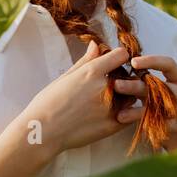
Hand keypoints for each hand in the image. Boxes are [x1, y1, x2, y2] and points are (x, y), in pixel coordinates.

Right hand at [21, 41, 135, 155]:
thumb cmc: (48, 103)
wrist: (43, 132)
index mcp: (92, 72)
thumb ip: (85, 61)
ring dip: (125, 95)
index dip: (118, 58)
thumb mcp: (65, 77)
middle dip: (122, 78)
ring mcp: (112, 107)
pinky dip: (129, 111)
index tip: (112, 64)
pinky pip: (133, 113)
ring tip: (108, 101)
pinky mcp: (114, 124)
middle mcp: (105, 88)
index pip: (121, 55)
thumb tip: (96, 44)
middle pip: (128, 75)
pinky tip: (116, 113)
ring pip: (132, 94)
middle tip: (109, 84)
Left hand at [113, 54, 176, 150]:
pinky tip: (138, 129)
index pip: (170, 64)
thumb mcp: (153, 101)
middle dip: (137, 86)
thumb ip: (143, 88)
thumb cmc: (164, 120)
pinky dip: (155, 126)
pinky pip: (173, 125)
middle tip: (117, 86)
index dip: (152, 60)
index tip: (133, 62)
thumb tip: (117, 75)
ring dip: (140, 111)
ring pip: (166, 107)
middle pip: (164, 86)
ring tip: (120, 114)